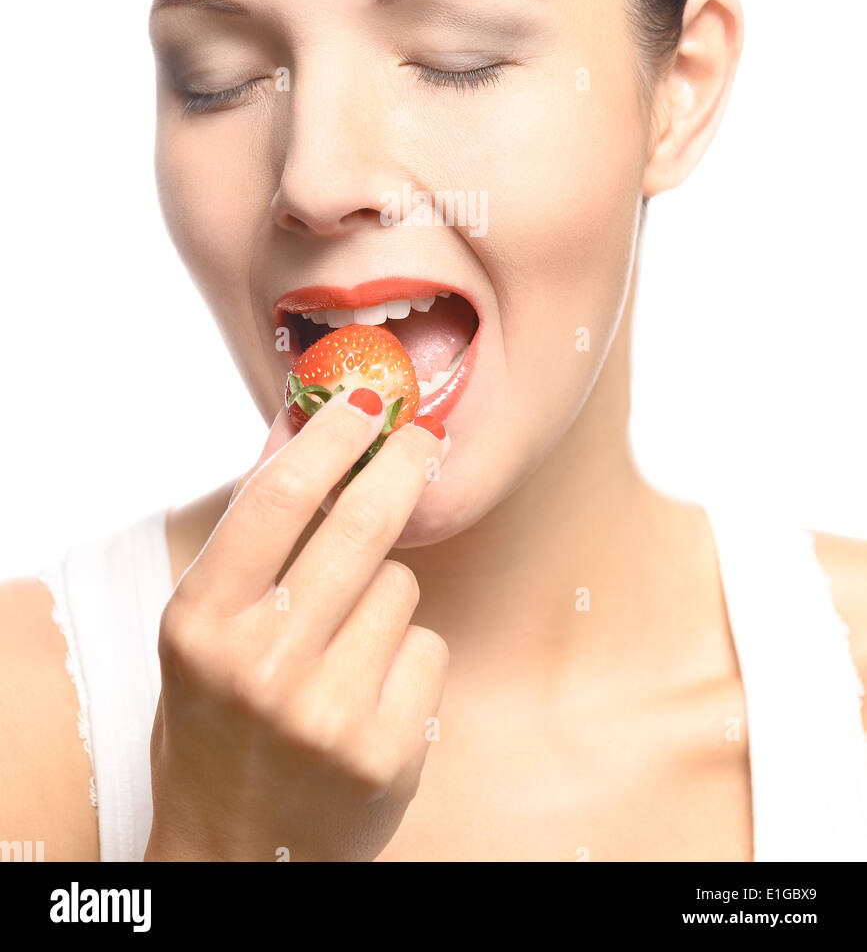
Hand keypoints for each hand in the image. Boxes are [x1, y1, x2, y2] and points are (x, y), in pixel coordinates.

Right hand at [144, 388, 449, 861]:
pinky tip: (369, 691)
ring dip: (385, 594)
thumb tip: (303, 422)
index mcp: (203, 624)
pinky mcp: (387, 751)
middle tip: (420, 438)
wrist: (238, 857)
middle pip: (362, 524)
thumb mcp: (202, 631)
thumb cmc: (217, 722)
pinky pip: (426, 645)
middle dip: (400, 465)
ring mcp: (328, 713)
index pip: (277, 498)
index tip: (366, 399)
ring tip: (344, 642)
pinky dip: (406, 655)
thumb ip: (250, 534)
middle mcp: (261, 666)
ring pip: (401, 586)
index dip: (330, 435)